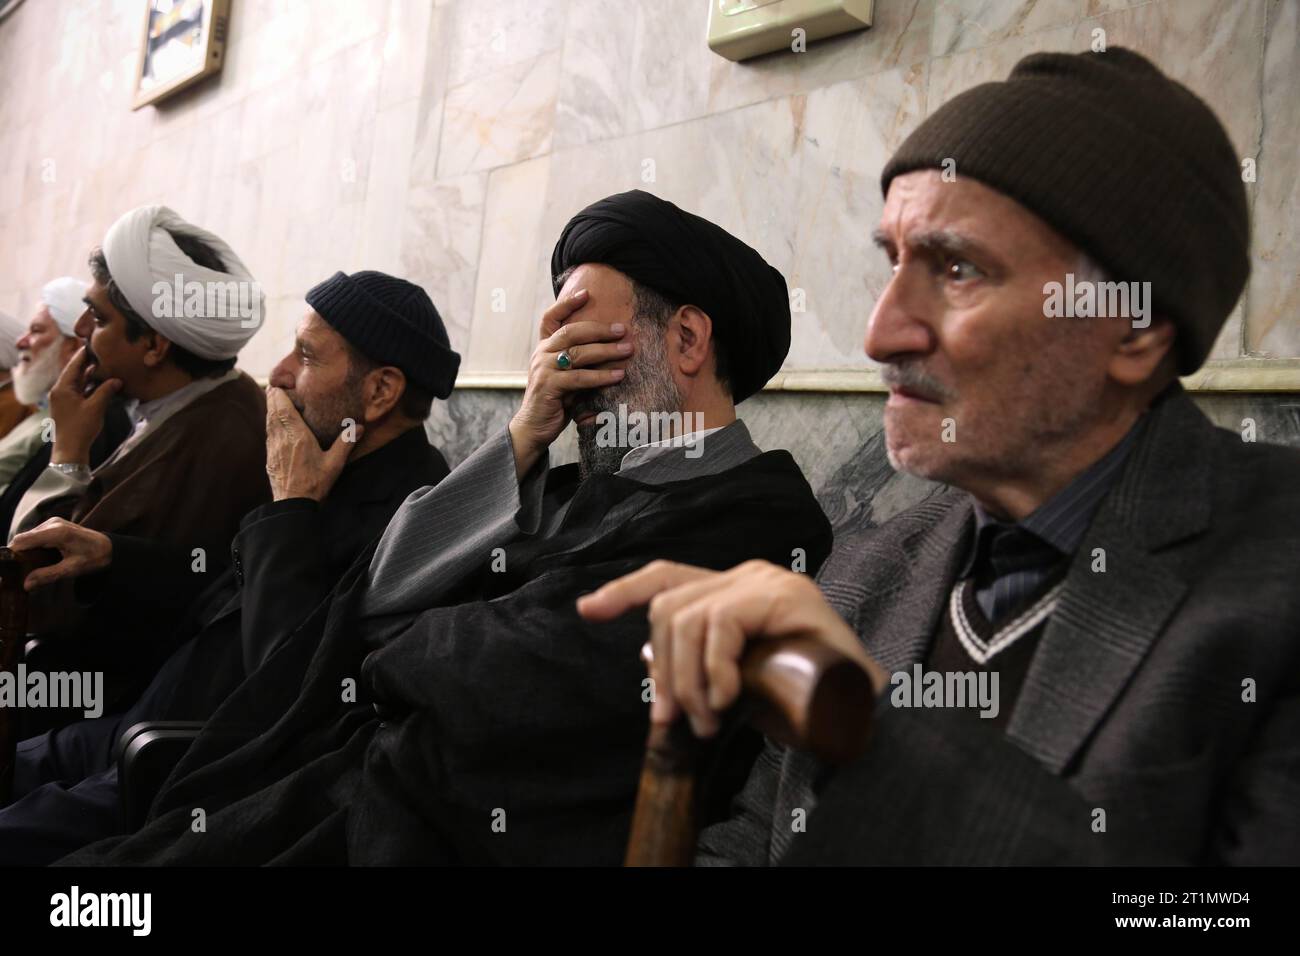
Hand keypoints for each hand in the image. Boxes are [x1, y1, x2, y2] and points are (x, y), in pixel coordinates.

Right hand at [10, 517, 112, 589]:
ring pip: (27, 537)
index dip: (13, 554)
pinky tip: (37, 558)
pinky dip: (32, 546)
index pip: (22, 540)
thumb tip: (26, 584)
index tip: (11, 569)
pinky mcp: (53, 525)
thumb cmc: (94, 557)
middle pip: (22, 538)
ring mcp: (53, 522)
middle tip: (19, 571)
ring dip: (25, 550)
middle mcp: (52, 524)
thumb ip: (48, 575)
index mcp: (57, 532)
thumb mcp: (71, 570)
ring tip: (29, 566)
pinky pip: (35, 535)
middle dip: (18, 554)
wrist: (109, 547)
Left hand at [47, 346, 121, 464]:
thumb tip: (117, 380)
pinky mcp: (68, 406)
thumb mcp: (95, 407)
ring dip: (90, 375)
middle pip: (75, 372)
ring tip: (104, 365)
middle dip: (88, 363)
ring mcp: (63, 399)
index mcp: (62, 387)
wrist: (70, 449)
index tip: (93, 342)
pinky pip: (79, 390)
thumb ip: (106, 391)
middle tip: (102, 352)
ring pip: (77, 381)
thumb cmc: (80, 427)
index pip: (73, 365)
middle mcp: (60, 390)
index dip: (84, 354)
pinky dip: (89, 385)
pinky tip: (100, 382)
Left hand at [265, 388, 356, 501]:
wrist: (293, 504)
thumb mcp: (334, 464)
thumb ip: (345, 443)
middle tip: (277, 388)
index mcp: (298, 437)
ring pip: (268, 422)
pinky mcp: (269, 457)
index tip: (280, 385)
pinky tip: (275, 425)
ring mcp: (273, 448)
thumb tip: (358, 427)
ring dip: (270, 410)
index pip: (283, 409)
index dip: (279, 395)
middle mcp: (281, 439)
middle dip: (273, 398)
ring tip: (275, 402)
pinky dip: (270, 424)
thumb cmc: (314, 484)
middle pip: (272, 411)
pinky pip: (268, 434)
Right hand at [507, 288, 629, 478]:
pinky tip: (618, 376)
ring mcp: (544, 369)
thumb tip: (612, 351)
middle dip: (600, 329)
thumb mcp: (567, 377)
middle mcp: (541, 354)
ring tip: (627, 350)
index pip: (551, 318)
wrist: (533, 428)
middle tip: (623, 330)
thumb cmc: (555, 402)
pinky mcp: (549, 386)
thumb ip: (580, 364)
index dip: (566, 303)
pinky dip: (601, 377)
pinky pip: (579, 377)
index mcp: (544, 348)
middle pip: (572, 332)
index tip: (586, 293)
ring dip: (606, 351)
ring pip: (578, 353)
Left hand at [577, 559, 886, 736]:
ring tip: (711, 717)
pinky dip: (715, 668)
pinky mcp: (786, 595)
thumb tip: (645, 659)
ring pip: (688, 617)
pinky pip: (721, 623)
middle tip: (681, 719)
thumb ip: (694, 666)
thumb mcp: (732, 685)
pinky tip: (728, 698)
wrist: (862, 715)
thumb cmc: (801, 702)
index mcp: (733, 591)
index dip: (623, 590)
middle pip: (668, 605)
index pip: (667, 576)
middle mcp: (748, 576)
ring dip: (689, 679)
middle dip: (664, 668)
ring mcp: (768, 581)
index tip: (587, 610)